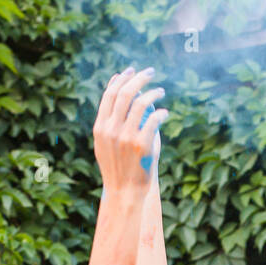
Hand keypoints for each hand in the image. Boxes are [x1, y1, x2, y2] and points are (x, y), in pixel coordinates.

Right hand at [92, 67, 168, 197]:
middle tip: (150, 72)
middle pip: (125, 93)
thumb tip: (131, 95)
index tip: (131, 71)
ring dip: (152, 93)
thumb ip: (116, 122)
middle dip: (138, 78)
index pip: (110, 95)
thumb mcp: (109, 144)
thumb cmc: (120, 167)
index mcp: (100, 127)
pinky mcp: (142, 145)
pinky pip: (154, 119)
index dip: (121, 79)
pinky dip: (161, 112)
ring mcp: (126, 137)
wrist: (125, 192)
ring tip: (160, 90)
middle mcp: (111, 129)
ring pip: (140, 103)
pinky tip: (165, 112)